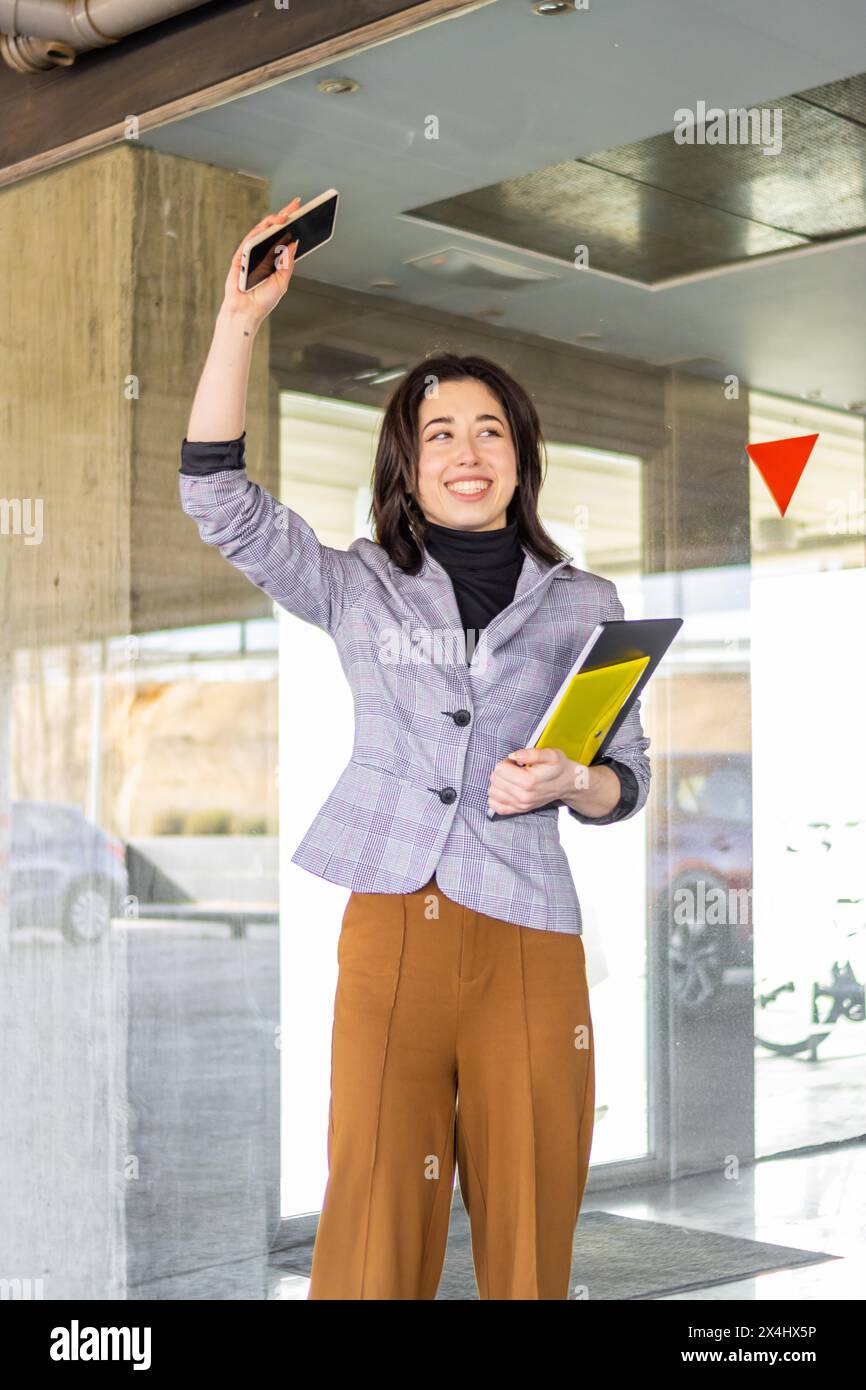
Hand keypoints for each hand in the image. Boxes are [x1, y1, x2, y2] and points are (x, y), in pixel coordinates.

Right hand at [221, 197, 301, 324]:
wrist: (246, 313)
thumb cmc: (263, 300)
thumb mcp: (282, 282)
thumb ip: (287, 263)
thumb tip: (294, 243)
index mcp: (274, 258)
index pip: (283, 235)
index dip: (290, 222)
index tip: (301, 209)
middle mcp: (262, 252)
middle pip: (272, 229)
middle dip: (283, 215)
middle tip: (295, 206)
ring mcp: (250, 253)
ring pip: (260, 232)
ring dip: (271, 222)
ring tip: (283, 216)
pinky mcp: (239, 257)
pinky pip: (247, 242)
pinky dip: (256, 234)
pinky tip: (265, 228)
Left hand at [487, 746, 586, 815]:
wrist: (568, 784)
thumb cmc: (558, 767)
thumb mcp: (550, 754)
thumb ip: (531, 753)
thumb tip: (513, 756)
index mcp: (529, 781)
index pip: (500, 769)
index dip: (506, 762)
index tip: (516, 762)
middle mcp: (523, 796)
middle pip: (495, 780)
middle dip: (502, 771)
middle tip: (515, 769)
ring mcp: (521, 805)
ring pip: (492, 792)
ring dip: (498, 783)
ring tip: (512, 779)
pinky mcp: (520, 810)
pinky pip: (496, 807)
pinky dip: (496, 798)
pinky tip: (504, 790)